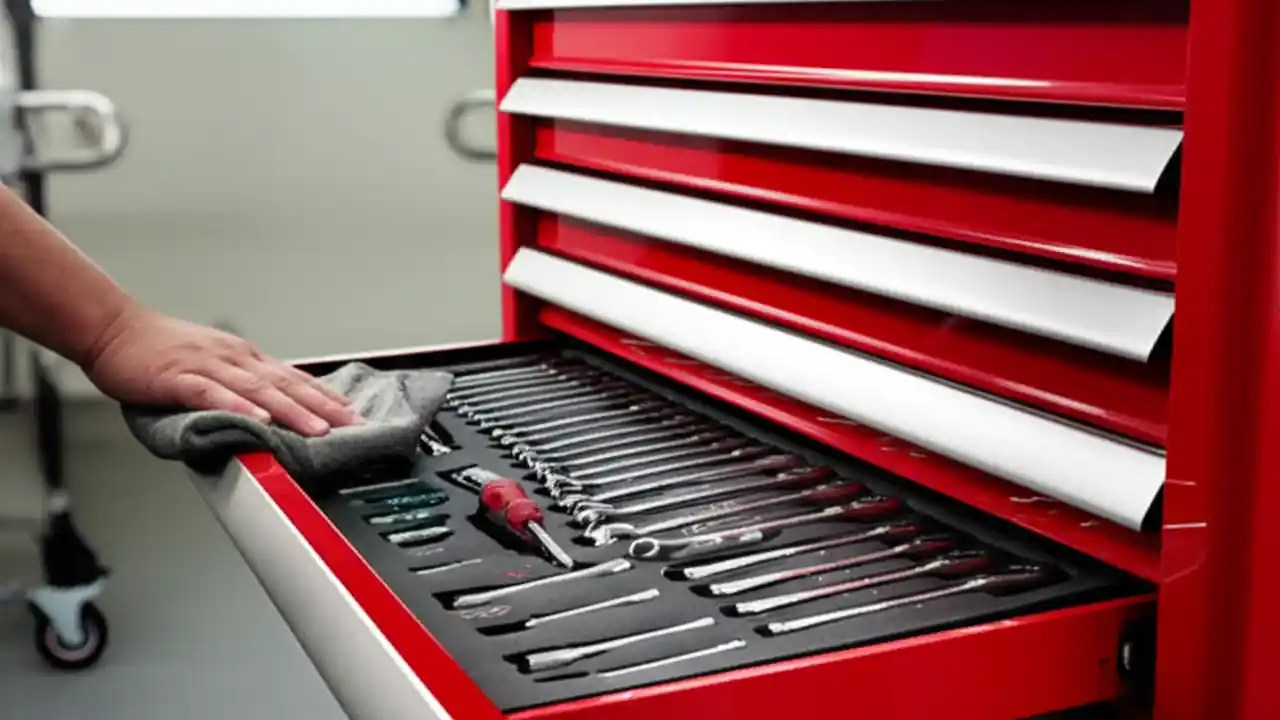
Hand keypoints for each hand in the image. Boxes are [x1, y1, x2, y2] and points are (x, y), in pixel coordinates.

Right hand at [83, 306, 361, 435]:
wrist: (114, 330)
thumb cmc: (160, 350)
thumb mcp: (211, 364)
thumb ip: (240, 384)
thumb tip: (271, 405)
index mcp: (244, 358)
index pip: (293, 378)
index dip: (325, 396)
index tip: (351, 413)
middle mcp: (234, 359)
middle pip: (286, 384)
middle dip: (322, 407)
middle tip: (350, 425)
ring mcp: (208, 367)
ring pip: (258, 390)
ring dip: (291, 410)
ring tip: (317, 429)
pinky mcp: (179, 377)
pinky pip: (213, 394)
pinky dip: (238, 407)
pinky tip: (258, 419)